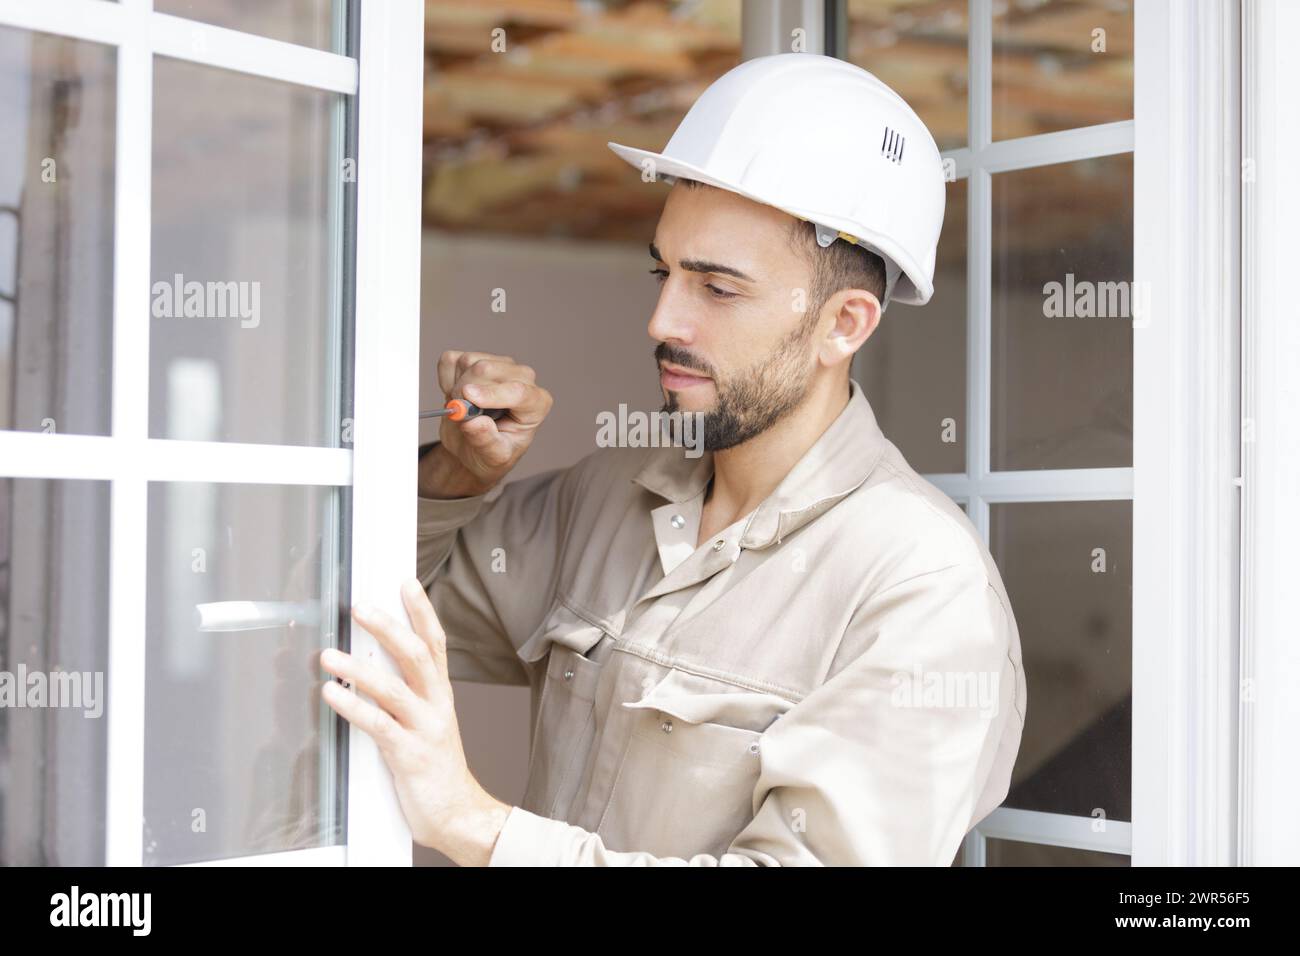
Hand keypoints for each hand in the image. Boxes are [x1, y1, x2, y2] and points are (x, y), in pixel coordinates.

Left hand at [319, 577, 512, 864]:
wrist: (458, 813)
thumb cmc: (435, 767)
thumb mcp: (425, 721)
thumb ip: (402, 693)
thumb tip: (367, 661)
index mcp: (440, 694)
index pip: (434, 643)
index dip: (421, 612)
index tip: (405, 584)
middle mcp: (437, 705)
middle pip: (416, 655)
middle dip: (388, 627)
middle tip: (360, 607)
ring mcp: (426, 730)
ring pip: (394, 689)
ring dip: (358, 670)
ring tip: (329, 655)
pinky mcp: (410, 756)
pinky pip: (379, 726)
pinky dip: (353, 708)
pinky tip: (331, 695)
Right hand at [420, 350, 552, 497]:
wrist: (474, 447)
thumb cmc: (491, 453)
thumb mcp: (493, 457)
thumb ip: (486, 441)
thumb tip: (473, 423)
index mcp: (536, 404)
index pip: (518, 391)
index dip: (492, 393)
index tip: (468, 397)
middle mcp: (522, 378)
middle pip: (487, 369)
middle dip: (465, 391)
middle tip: (460, 415)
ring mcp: (499, 365)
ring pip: (468, 362)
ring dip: (455, 387)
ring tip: (463, 409)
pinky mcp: (477, 359)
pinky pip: (451, 360)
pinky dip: (446, 378)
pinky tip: (455, 394)